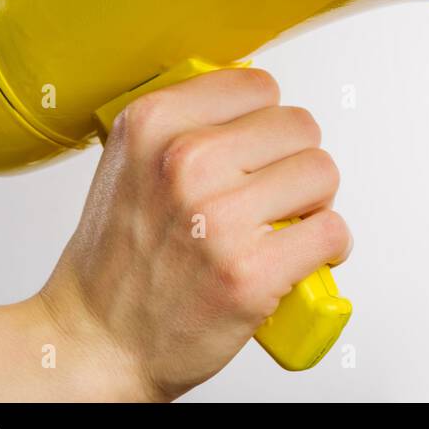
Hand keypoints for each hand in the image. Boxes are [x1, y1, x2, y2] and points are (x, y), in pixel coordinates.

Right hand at [38, 68, 351, 400]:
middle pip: (300, 127)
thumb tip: (255, 99)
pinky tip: (301, 257)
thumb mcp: (129, 161)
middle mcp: (184, 162)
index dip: (266, 124)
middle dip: (294, 163)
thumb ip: (186, 121)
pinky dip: (330, 246)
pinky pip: (332, 231)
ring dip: (315, 203)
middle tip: (271, 197)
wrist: (96, 341)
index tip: (255, 154)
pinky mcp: (250, 272)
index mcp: (153, 124)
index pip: (260, 86)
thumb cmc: (118, 259)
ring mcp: (218, 218)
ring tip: (284, 226)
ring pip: (322, 173)